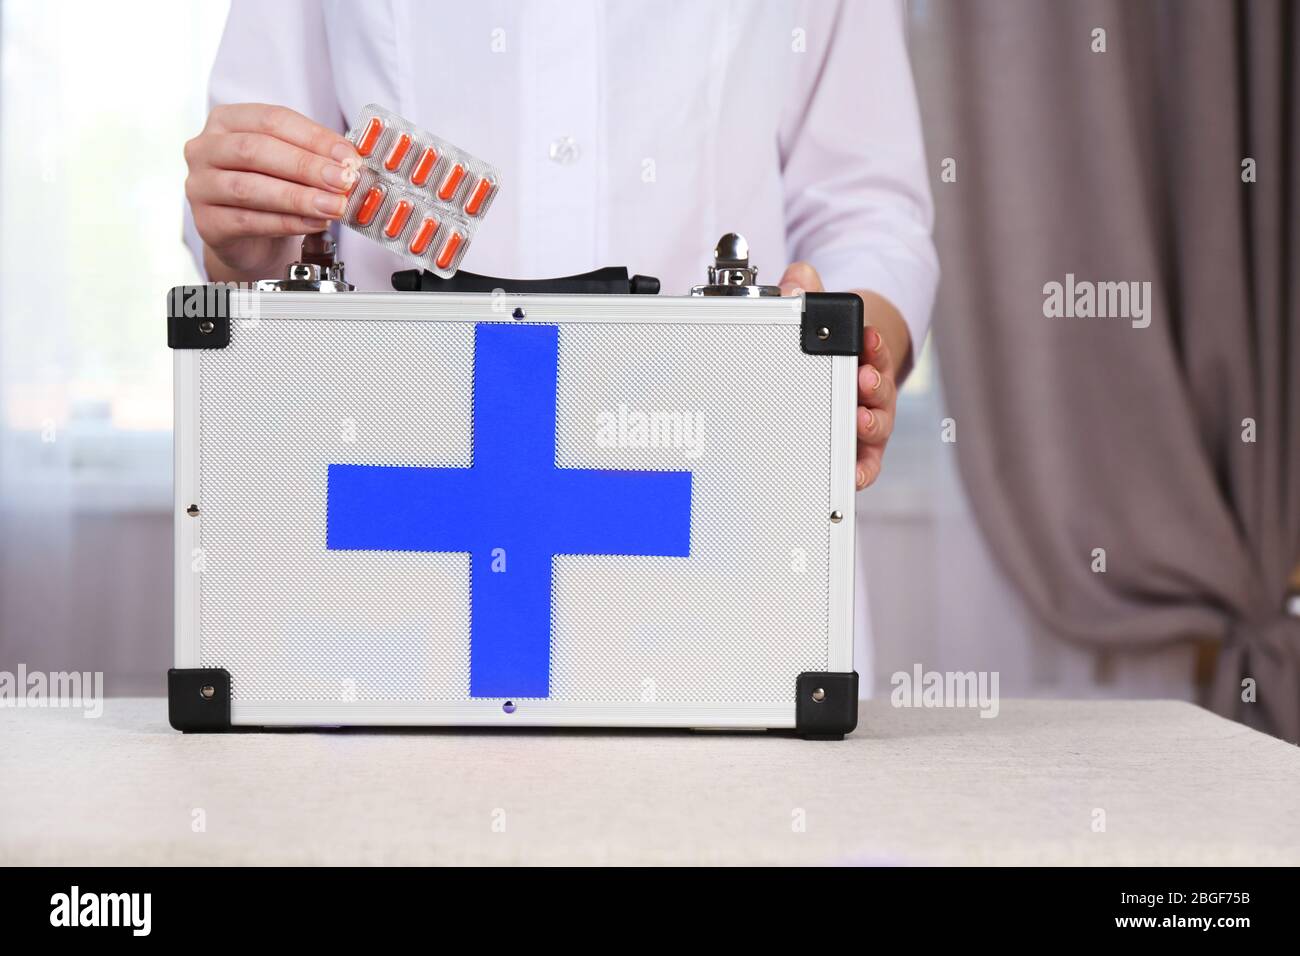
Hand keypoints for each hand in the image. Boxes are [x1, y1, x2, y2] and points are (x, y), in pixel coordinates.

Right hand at [184, 103, 360, 279]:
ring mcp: (200, 186)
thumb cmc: (270, 191)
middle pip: (256, 150)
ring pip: (249, 188)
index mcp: (227, 121)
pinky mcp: (207, 223)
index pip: (272, 119)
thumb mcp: (291, 166)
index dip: (313, 137)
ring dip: (299, 197)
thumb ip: (315, 158)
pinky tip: (315, 223)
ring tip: (333, 206)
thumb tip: (350, 161)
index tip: (348, 156)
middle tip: (342, 180)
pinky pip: (248, 221)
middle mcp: (205, 149)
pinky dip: (287, 222)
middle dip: (306, 166)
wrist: (250, 239)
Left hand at [779, 263, 895, 490]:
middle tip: (863, 378)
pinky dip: (862, 471)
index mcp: (865, 360)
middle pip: (879, 390)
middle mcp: (871, 395)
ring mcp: (867, 425)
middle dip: (873, 384)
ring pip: (876, 426)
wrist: (834, 381)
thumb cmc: (824, 354)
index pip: (874, 352)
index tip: (867, 336)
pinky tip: (853, 477)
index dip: (873, 345)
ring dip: (870, 422)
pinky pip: (864, 465)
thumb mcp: (816, 319)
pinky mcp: (857, 452)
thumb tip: (796, 280)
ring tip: (860, 420)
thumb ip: (806, 292)